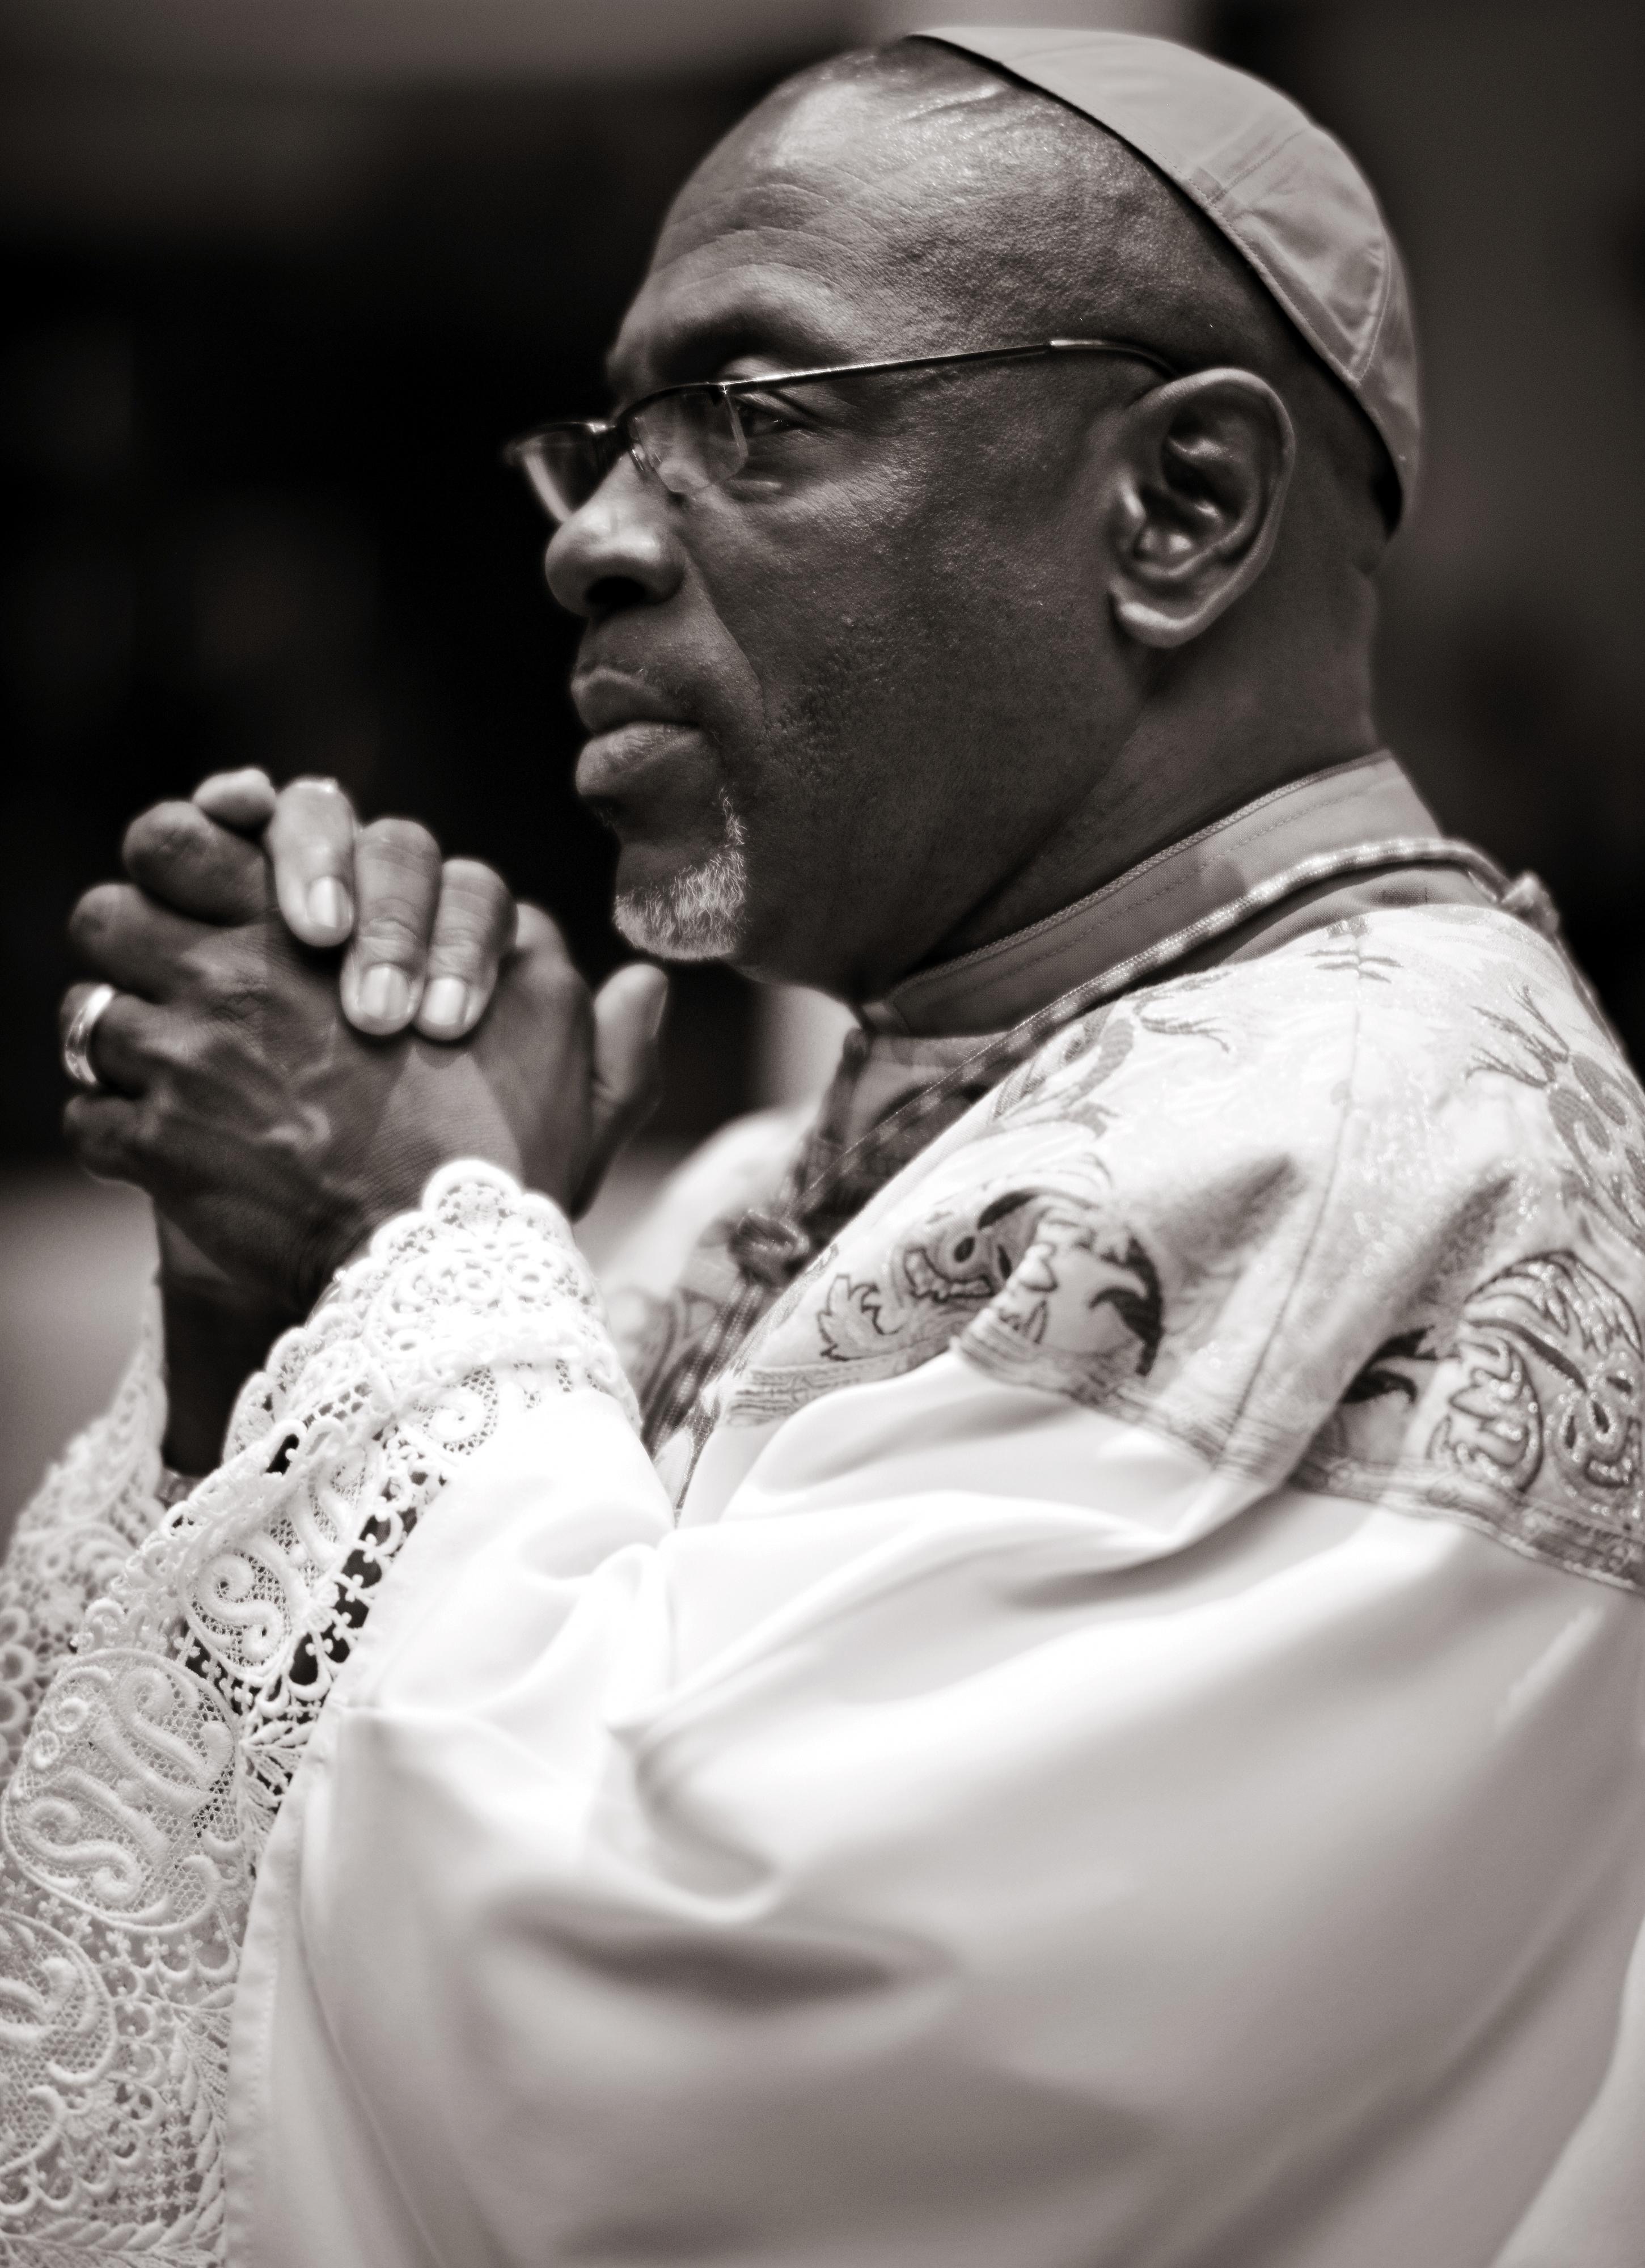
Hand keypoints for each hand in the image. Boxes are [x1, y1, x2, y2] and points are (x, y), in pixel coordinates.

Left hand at [62, 817, 665, 1467]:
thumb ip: (607, 1035)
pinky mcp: (153, 1143)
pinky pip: (93, 1115)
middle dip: (137, 920)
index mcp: (332, 924)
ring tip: (163, 1066)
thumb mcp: (579, 1087)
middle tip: (170, 968)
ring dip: (121, 1028)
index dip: (207, 850)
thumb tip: (638, 986)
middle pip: (122, 894)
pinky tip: (158, 1154)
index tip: (234, 899)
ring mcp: (188, 1053)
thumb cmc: (505, 1174)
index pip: (210, 827)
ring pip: (94, 1001)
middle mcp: (244, 970)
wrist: (436, 1275)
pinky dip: (118, 1132)